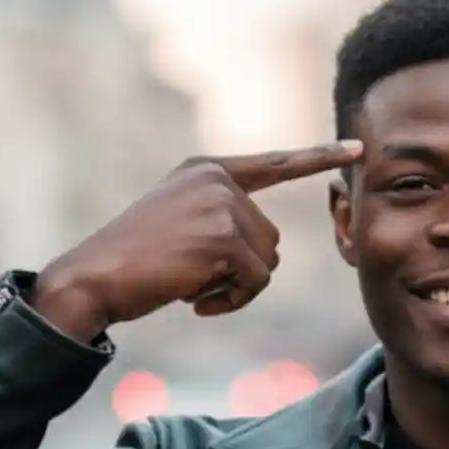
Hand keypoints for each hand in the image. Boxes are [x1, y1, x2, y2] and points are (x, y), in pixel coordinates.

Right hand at [33, 140, 363, 341]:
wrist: (92, 278)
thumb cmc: (132, 263)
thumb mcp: (176, 223)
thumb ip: (218, 219)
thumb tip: (264, 252)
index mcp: (205, 170)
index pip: (274, 163)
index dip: (318, 156)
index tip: (356, 147)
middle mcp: (217, 180)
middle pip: (270, 237)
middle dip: (241, 270)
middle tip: (194, 279)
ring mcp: (222, 205)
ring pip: (267, 262)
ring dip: (236, 287)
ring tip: (190, 286)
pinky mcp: (224, 236)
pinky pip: (255, 281)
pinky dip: (231, 301)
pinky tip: (195, 300)